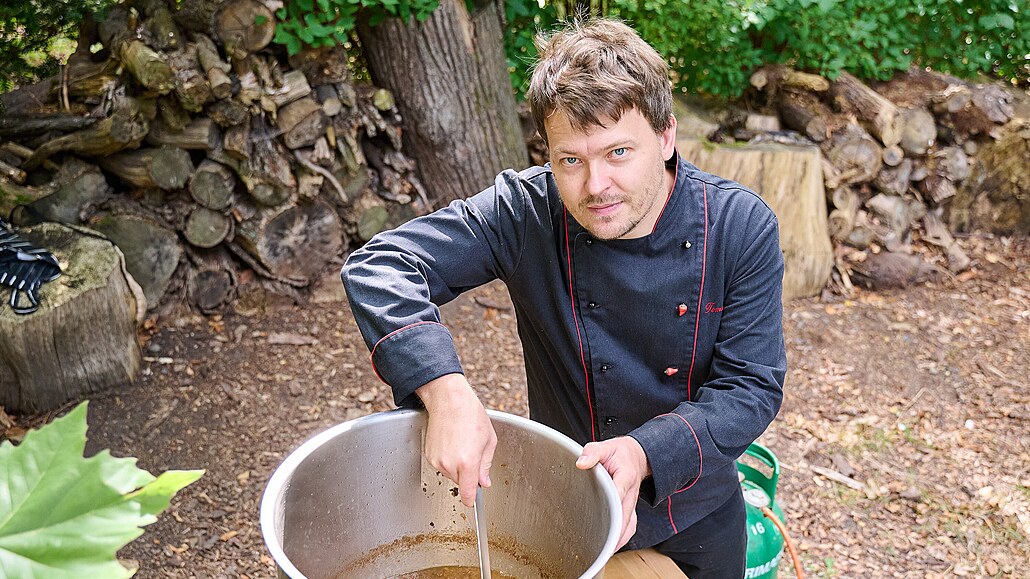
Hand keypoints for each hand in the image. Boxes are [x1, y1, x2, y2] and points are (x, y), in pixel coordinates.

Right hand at [417, 373, 496, 507]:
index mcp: (467, 462)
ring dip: (457, 467)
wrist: (448, 400)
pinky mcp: (429, 455)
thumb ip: (486, 465)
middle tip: (473, 454)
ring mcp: (437, 461)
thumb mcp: (488, 440)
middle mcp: (450, 464)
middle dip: (468, 475)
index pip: (467, 494)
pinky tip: (451, 443)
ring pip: (450, 475)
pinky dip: (447, 460)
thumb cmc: (470, 414)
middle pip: (460, 483)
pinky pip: (441, 466)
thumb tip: (484, 482)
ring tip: (461, 444)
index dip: (471, 499)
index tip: (473, 502)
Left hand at [576, 436, 650, 548]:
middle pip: (625, 517)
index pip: (620, 493)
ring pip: (629, 526)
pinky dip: (621, 539)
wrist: (635, 456)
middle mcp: (631, 493)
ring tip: (603, 553)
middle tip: (601, 547)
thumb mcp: (605, 447)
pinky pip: (629, 528)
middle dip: (615, 533)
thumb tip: (580, 463)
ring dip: (618, 540)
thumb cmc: (619, 453)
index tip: (605, 520)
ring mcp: (632, 503)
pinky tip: (610, 548)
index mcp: (626, 476)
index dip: (613, 506)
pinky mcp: (630, 510)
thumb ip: (592, 452)